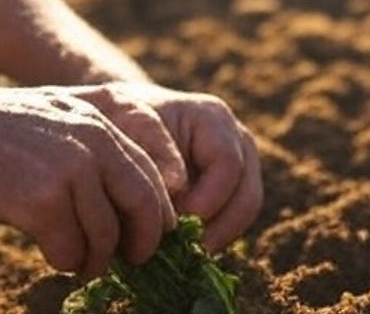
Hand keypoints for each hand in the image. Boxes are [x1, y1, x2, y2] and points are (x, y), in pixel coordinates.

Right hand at [0, 85, 176, 278]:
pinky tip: (50, 253)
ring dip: (95, 260)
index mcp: (99, 121)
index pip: (150, 173)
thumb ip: (94, 142)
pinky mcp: (42, 202)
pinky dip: (64, 261)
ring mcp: (69, 171)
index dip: (157, 212)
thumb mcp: (56, 114)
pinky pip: (69, 251)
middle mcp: (92, 143)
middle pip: (143, 205)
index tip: (150, 234)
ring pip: (105, 237)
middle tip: (132, 260)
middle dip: (142, 242)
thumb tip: (127, 195)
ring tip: (80, 262)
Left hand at [70, 82, 261, 250]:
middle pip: (247, 194)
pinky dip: (211, 238)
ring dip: (216, 236)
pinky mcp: (230, 193)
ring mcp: (238, 168)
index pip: (228, 165)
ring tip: (180, 250)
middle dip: (217, 226)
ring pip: (244, 214)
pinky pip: (233, 224)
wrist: (122, 124)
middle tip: (182, 247)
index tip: (176, 218)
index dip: (207, 198)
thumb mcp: (129, 125)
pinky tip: (181, 247)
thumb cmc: (124, 121)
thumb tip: (177, 188)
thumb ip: (153, 150)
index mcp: (213, 118)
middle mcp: (236, 142)